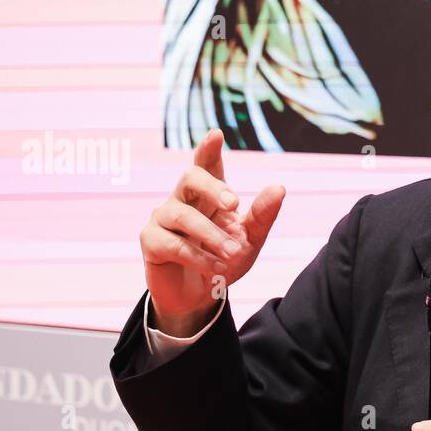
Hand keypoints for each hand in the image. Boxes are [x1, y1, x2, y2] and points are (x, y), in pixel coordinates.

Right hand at [140, 128, 285, 334]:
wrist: (201, 296)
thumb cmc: (224, 259)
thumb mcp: (250, 240)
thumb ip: (262, 216)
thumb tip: (279, 187)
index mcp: (208, 194)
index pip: (207, 165)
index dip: (209, 149)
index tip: (216, 134)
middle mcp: (183, 199)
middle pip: (190, 177)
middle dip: (212, 187)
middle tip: (235, 203)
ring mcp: (163, 217)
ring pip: (182, 215)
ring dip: (211, 235)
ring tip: (232, 252)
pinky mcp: (150, 240)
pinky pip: (172, 243)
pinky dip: (198, 256)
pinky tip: (215, 267)